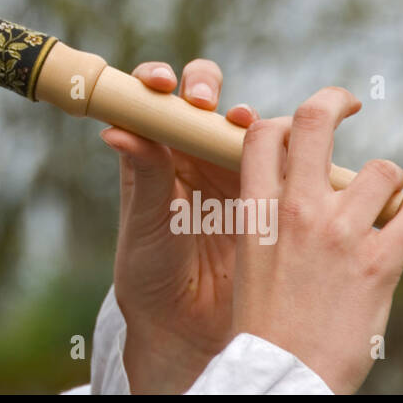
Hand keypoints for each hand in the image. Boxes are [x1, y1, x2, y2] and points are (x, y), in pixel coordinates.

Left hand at [106, 59, 257, 392]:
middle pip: (203, 95)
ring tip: (242, 122)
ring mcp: (230, 167)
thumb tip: (115, 128)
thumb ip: (144, 173)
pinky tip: (287, 148)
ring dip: (246, 112)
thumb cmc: (150, 269)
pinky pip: (280, 158)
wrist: (188, 323)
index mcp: (154, 150)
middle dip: (204, 85)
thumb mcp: (145, 220)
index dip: (157, 80)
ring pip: (242, 120)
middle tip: (203, 102)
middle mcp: (191, 150)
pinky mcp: (266, 190)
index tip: (160, 84)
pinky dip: (286, 146)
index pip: (155, 98)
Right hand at [232, 86, 402, 392]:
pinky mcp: (380, 264)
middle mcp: (297, 211)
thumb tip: (288, 186)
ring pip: (379, 169)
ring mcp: (340, 234)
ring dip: (388, 178)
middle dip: (333, 101)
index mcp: (257, 211)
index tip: (301, 124)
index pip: (262, 134)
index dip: (282, 118)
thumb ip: (267, 217)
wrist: (282, 372)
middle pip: (314, 123)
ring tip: (388, 197)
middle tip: (348, 103)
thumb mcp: (249, 258)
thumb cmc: (264, 322)